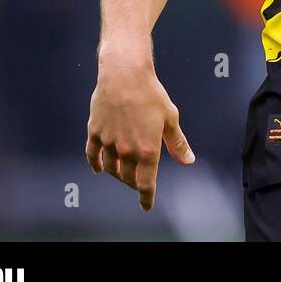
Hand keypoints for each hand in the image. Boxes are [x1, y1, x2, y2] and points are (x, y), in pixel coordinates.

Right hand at [85, 60, 194, 211]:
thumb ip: (178, 143)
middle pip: (127, 177)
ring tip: (123, 172)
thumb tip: (188, 161)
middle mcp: (126, 150)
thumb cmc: (151, 94)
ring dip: (117, 173)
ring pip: (110, 168)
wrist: (124, 75)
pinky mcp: (94, 133)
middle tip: (139, 181)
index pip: (146, 183)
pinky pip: (92, 155)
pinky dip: (95, 164)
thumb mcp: (170, 118)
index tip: (146, 206)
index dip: (146, 197)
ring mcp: (108, 142)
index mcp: (147, 149)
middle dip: (134, 182)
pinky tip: (99, 168)